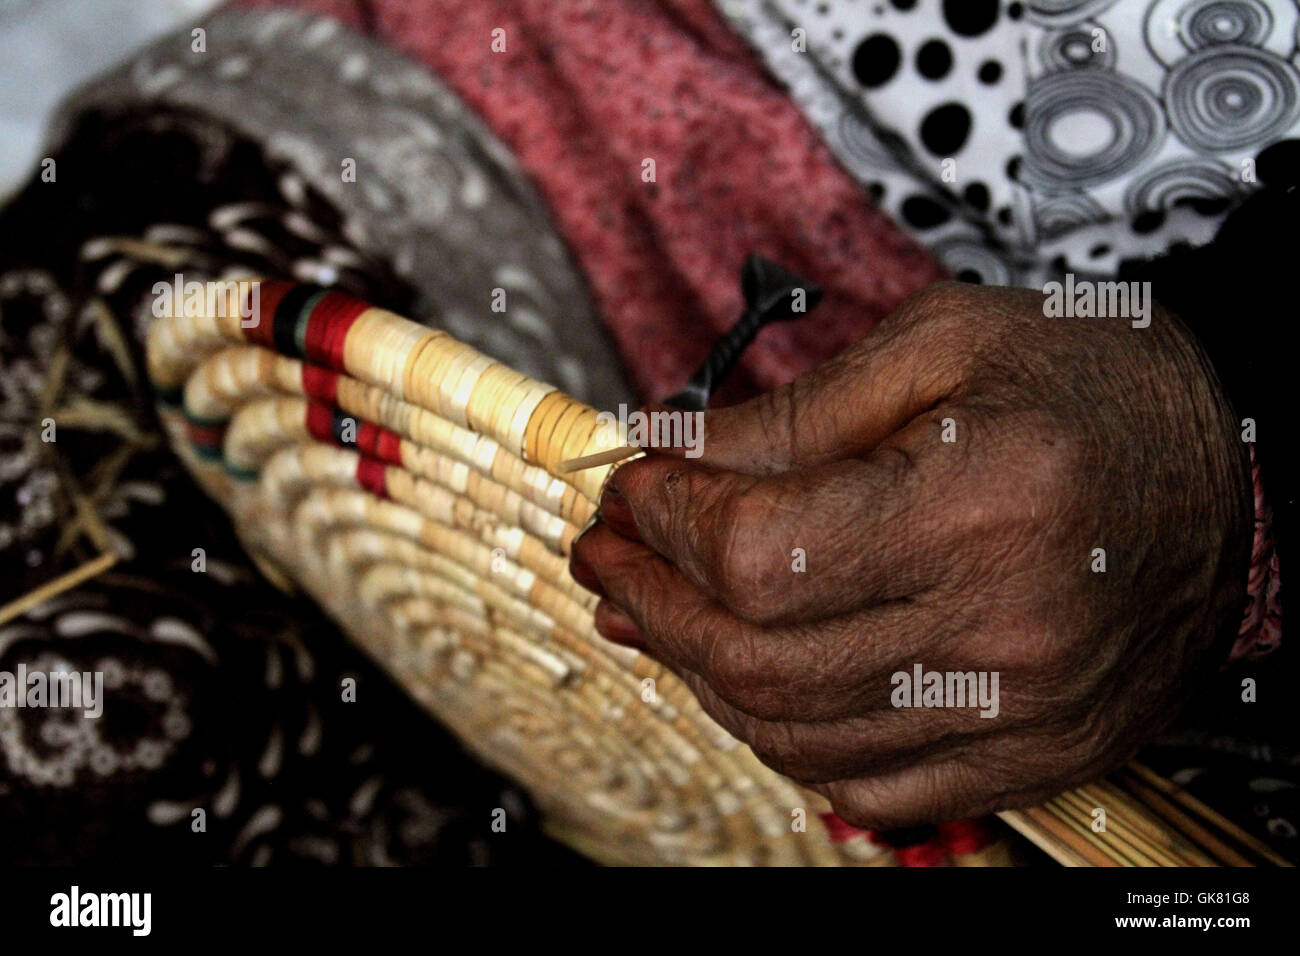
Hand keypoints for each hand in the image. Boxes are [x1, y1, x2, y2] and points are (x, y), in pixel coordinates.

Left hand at [569, 281, 1252, 828]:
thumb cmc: (1098, 387)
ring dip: (699, 672)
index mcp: (983, 502)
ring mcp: (1020, 710)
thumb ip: (798, 409)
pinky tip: (746, 685)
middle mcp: (1005, 625)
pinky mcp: (1031, 753)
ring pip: (798, 733)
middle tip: (607, 552)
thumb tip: (674, 447)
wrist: (1230, 477)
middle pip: (759, 658)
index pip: (761, 554)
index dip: (667, 524)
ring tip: (651, 612)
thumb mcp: (948, 343)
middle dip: (651, 601)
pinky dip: (785, 742)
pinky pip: (872, 790)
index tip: (632, 486)